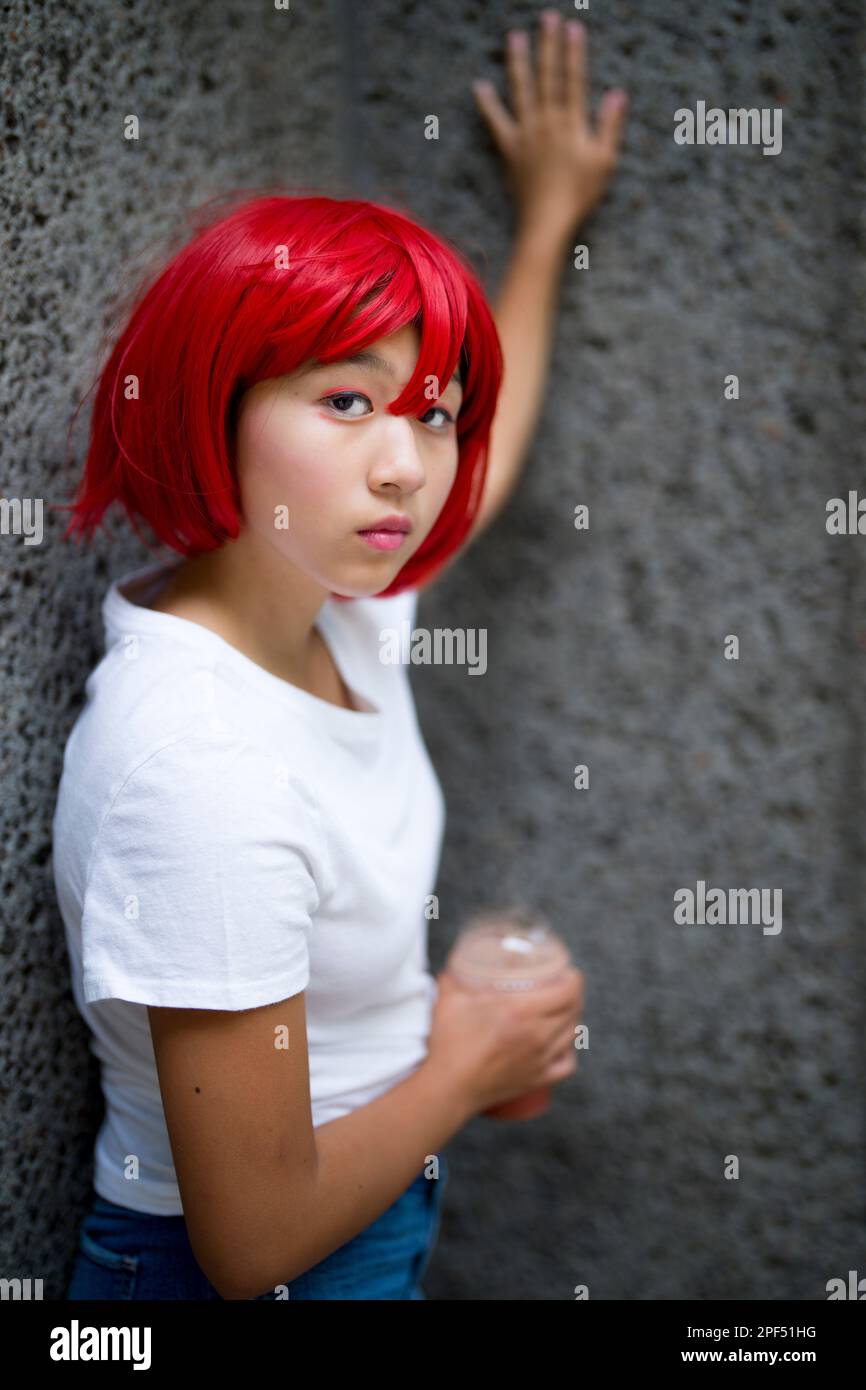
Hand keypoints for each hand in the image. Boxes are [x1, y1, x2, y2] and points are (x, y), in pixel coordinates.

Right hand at [427, 966, 584, 1117]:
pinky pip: (567, 1064)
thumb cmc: (448, 1044)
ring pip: (573, 1035)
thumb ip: (453, 975)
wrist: (447, 1088)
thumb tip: (456, 962)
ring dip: (573, 1019)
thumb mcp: (449, 999)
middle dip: (574, 995)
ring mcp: (539, 1059)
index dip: (573, 979)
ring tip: (562, 1011)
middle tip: (563, 987)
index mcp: (520, 1011)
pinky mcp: (537, 1079)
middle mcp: (537, 1035)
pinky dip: (569, 1052)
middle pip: (574, 1010)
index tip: (568, 972)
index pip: (567, 991)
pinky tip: (562, 1044)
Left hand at [472, 8, 627, 243]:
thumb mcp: (604, 161)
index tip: (573, 27)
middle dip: (547, 45)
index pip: (573, 79)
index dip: (574, 52)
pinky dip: (487, 104)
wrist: (547, 221)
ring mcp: (525, 133)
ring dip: (517, 62)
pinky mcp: (509, 149)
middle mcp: (546, 121)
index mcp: (570, 123)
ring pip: (521, 90)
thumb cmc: (580, 194)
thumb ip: (610, 125)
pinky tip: (480, 86)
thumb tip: (618, 94)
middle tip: (547, 17)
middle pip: (547, 76)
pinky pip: (496, 122)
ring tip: (514, 36)